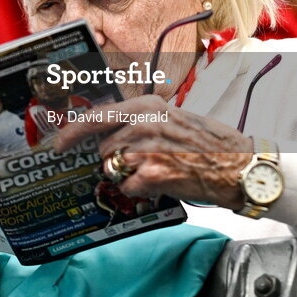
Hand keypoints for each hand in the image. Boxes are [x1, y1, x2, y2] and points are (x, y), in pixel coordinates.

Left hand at [55, 96, 253, 206]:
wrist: (238, 164)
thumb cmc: (208, 141)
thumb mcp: (172, 116)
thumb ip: (141, 120)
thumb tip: (110, 131)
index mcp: (146, 105)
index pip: (96, 116)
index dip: (72, 132)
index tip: (58, 144)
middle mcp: (143, 123)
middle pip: (105, 148)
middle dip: (116, 159)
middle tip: (141, 162)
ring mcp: (147, 148)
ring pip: (114, 168)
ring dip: (129, 175)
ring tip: (156, 170)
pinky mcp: (154, 174)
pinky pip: (128, 188)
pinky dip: (140, 191)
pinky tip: (161, 183)